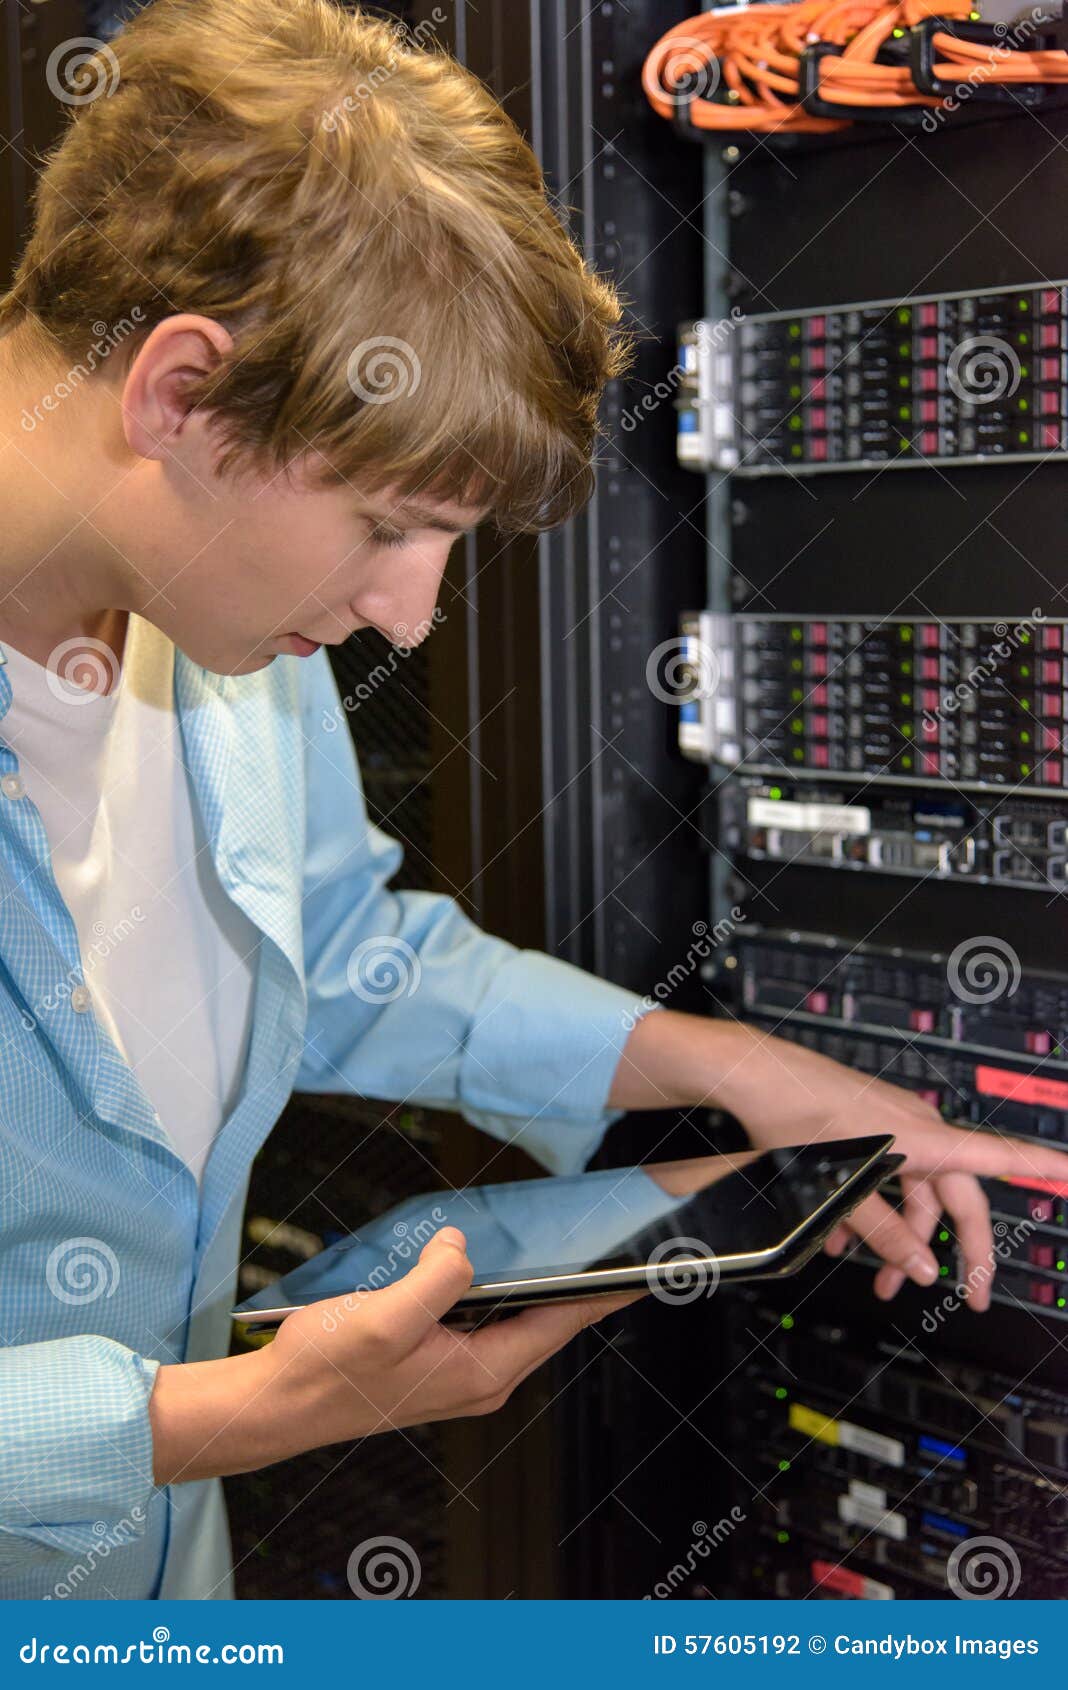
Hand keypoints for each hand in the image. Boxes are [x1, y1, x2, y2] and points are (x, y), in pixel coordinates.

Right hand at [150, 1227, 643, 1484]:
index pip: (563, 1322)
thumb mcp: (387, 1317)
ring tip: (552, 1237)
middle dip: (574, 1279)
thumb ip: (438, 1279)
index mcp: (483, 1372)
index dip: (605, 1291)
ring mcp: (458, 1372)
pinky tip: (480, 1259)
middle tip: (603, 1233)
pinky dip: (491, 1289)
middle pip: (546, 1319)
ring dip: (529, 1281)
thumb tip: (463, 1247)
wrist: (277, 1404)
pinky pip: (481, 1318)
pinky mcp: (436, 1362)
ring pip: (513, 1317)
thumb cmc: (327, 1371)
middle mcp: (480, 1378)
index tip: (645, 1265)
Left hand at [712, 1021, 1067, 1307]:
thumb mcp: (841, 1187)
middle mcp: (917, 1132)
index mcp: (923, 1139)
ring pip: (915, 1197)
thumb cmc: (796, 1114)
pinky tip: (845, 1243)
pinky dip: (875, 1215)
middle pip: (958, 1198)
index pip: (999, 1155)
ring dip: (904, 1242)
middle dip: (965, 1250)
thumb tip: (927, 1270)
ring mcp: (893, 1132)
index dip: (1043, 1166)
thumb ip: (885, 1232)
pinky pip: (887, 1182)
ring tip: (884, 1283)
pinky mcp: (869, 1134)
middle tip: (973, 1295)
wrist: (755, 1076)